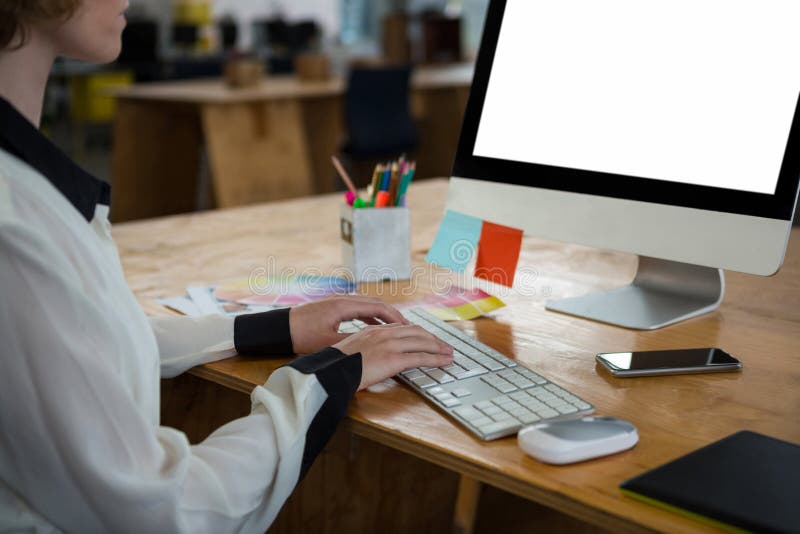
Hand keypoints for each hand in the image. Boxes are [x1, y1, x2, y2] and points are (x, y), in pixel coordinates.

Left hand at [288, 296, 408, 354]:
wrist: (279, 328)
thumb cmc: (301, 336)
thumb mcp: (329, 343)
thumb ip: (352, 343)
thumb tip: (373, 347)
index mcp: (343, 305)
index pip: (377, 306)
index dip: (395, 317)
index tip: (408, 326)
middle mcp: (343, 299)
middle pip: (375, 303)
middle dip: (393, 315)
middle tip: (408, 327)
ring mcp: (338, 302)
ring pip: (367, 305)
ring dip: (382, 315)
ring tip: (396, 328)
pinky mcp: (333, 307)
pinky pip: (358, 309)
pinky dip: (370, 316)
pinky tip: (376, 327)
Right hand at [333, 324, 453, 390]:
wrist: (330, 372)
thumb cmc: (335, 366)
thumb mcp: (351, 350)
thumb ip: (365, 348)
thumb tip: (372, 356)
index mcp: (372, 330)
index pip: (402, 327)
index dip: (418, 333)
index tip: (427, 338)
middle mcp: (383, 333)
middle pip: (416, 331)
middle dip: (433, 338)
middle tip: (444, 345)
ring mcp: (390, 345)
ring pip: (422, 342)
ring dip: (439, 347)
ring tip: (449, 353)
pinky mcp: (394, 359)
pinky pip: (421, 357)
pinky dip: (436, 359)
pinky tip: (445, 361)